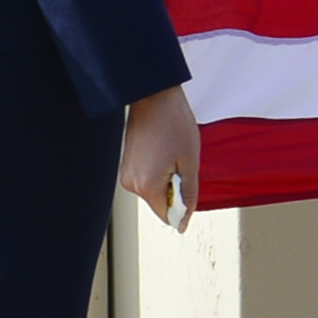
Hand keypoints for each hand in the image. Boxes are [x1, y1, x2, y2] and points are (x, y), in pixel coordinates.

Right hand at [120, 85, 199, 226]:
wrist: (154, 96)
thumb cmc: (173, 123)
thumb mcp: (190, 161)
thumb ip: (189, 194)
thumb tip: (184, 220)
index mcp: (146, 185)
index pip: (167, 216)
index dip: (184, 206)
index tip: (188, 182)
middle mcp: (131, 184)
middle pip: (161, 203)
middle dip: (176, 189)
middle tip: (181, 160)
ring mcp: (126, 174)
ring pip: (155, 190)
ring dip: (169, 178)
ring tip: (171, 152)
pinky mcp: (127, 165)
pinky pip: (148, 179)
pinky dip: (160, 171)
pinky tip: (164, 150)